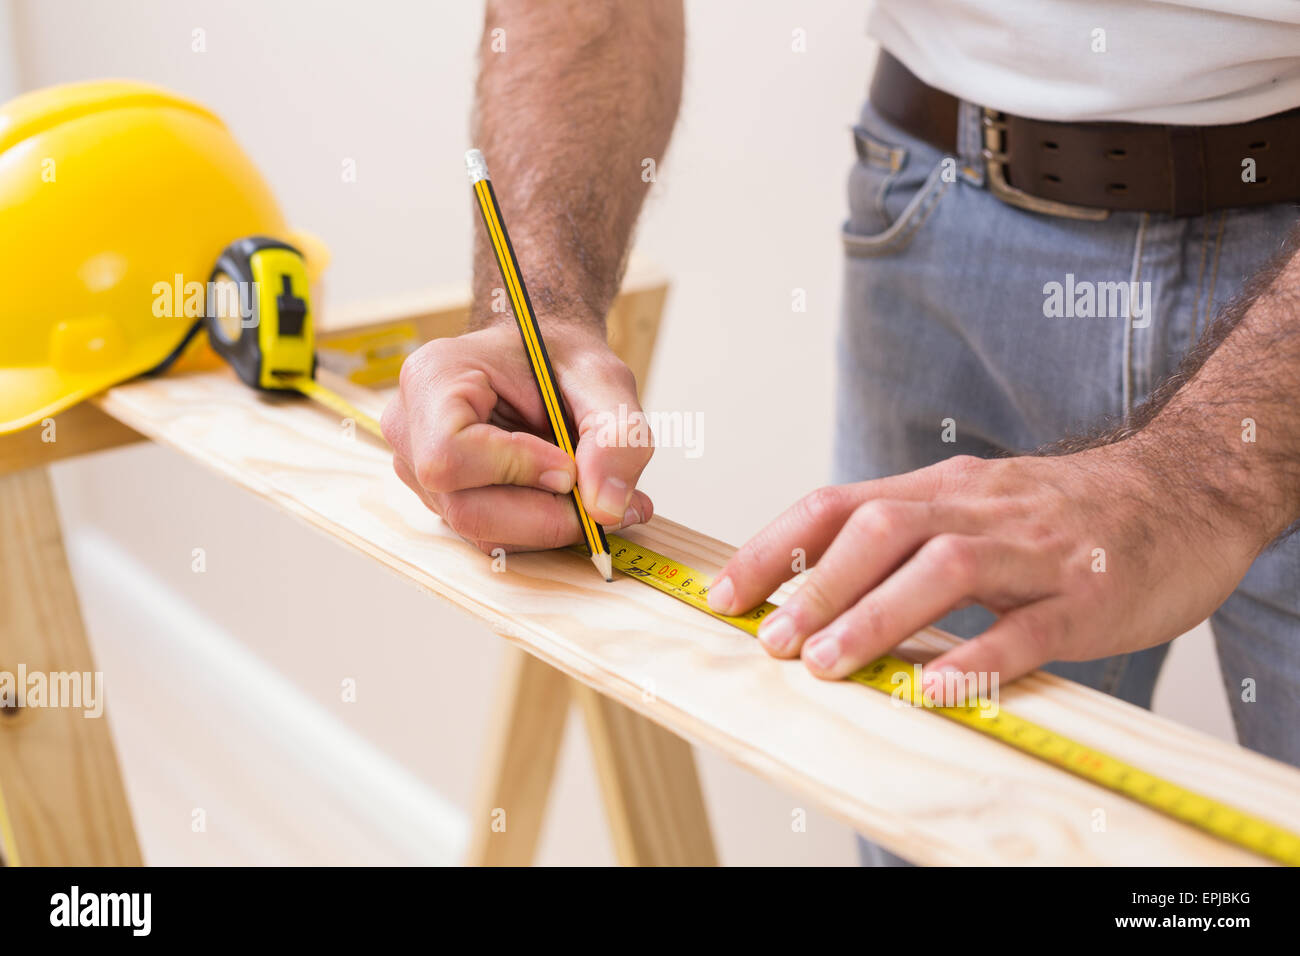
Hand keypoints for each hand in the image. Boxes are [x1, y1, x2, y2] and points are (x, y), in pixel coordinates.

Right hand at [382, 323, 652, 552]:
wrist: (542, 357)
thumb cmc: (560, 357)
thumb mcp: (604, 378)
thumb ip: (617, 436)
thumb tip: (607, 509)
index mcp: (433, 379)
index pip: (450, 454)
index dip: (516, 470)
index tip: (569, 467)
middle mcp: (411, 428)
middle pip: (465, 509)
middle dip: (545, 515)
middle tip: (604, 502)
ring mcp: (420, 470)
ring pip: (482, 531)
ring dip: (549, 524)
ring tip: (598, 495)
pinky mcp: (443, 499)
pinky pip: (491, 535)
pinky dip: (540, 526)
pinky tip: (571, 500)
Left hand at [707, 449, 1258, 690]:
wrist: (1185, 487)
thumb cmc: (1064, 509)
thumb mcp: (975, 501)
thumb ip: (908, 533)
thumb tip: (818, 583)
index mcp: (943, 490)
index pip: (839, 506)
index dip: (776, 548)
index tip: (725, 594)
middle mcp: (979, 510)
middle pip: (881, 531)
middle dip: (816, 587)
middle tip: (770, 641)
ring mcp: (1035, 551)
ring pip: (945, 570)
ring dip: (876, 617)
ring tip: (828, 666)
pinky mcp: (1086, 597)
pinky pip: (1027, 627)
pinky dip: (976, 659)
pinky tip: (935, 687)